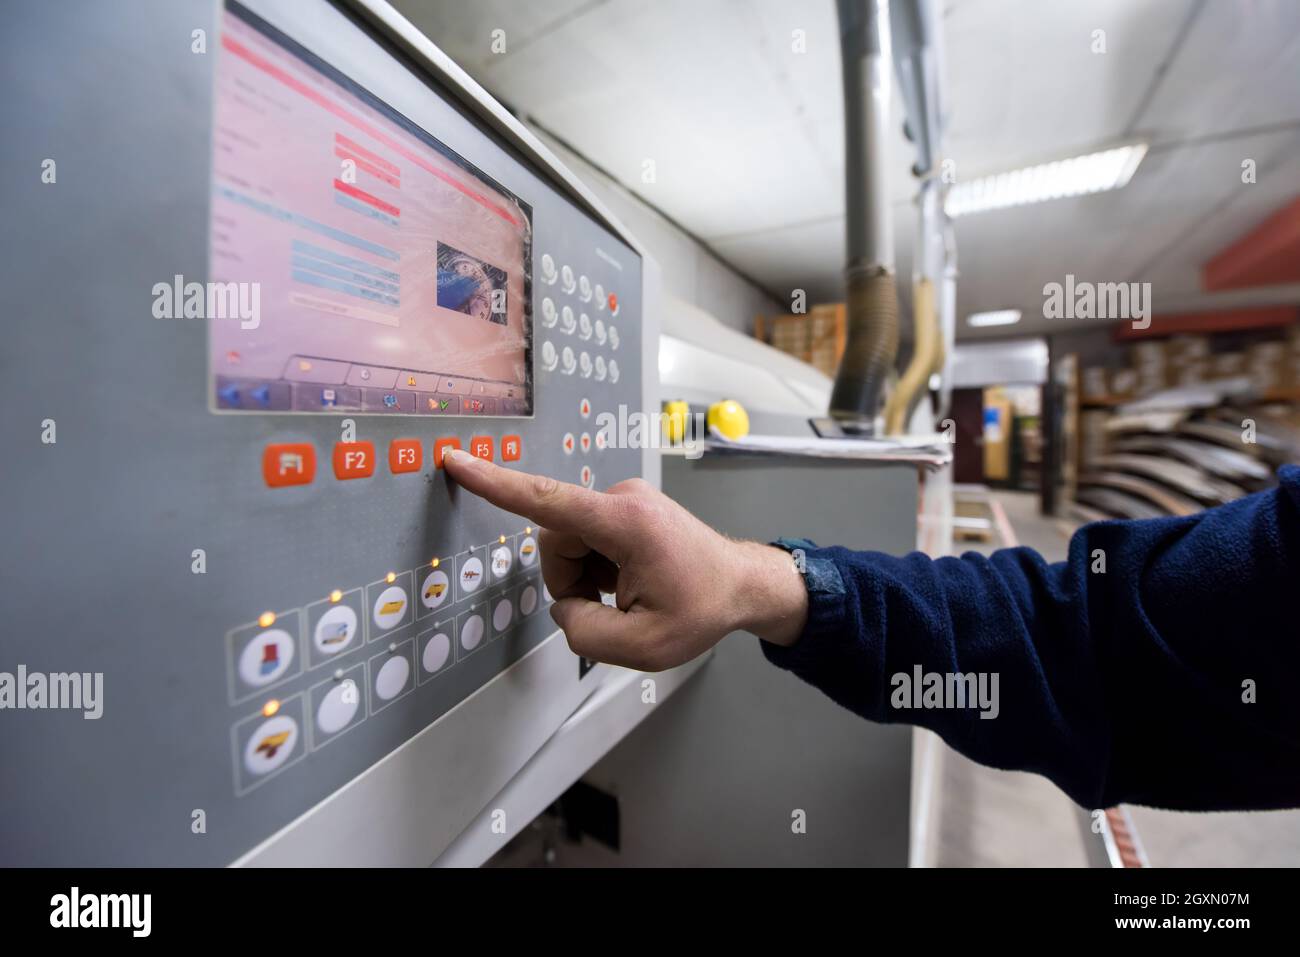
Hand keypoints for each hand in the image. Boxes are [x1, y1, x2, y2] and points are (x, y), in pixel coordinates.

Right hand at [442, 449, 807, 670]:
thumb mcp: (644, 646)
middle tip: (613, 606)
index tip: (456, 460)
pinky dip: (597, 568)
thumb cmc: (703, 610)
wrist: (742, 584)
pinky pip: (586, 539)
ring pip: (568, 543)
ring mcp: (624, 498)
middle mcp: (621, 499)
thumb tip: (564, 607)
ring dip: (585, 576)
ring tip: (627, 593)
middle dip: (570, 580)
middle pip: (555, 540)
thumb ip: (585, 632)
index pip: (546, 500)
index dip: (495, 483)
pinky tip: (630, 581)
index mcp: (625, 523)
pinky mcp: (625, 506)